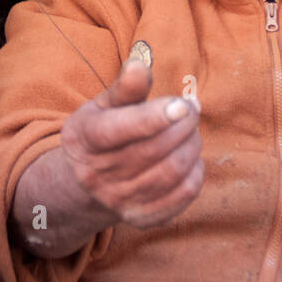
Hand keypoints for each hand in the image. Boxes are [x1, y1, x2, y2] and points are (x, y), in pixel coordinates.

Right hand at [59, 59, 203, 228]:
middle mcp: (97, 174)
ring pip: (172, 172)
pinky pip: (181, 197)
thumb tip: (141, 63)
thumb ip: (125, 87)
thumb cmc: (101, 131)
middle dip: (183, 125)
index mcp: (85, 139)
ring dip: (191, 146)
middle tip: (190, 109)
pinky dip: (195, 174)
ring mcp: (118, 200)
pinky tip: (190, 159)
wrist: (86, 182)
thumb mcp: (103, 105)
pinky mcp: (140, 218)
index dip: (154, 118)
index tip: (182, 105)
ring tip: (190, 132)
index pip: (119, 130)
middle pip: (154, 149)